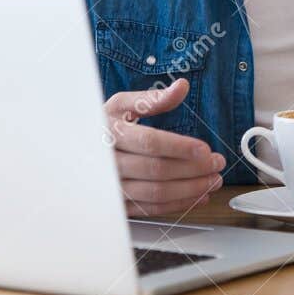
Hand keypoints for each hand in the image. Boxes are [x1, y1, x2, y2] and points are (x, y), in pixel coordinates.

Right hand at [104, 78, 225, 216]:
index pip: (150, 142)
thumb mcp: (121, 105)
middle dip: (193, 169)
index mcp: (111, 133)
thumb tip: (181, 87)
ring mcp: (112, 186)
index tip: (205, 150)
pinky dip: (179, 203)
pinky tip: (198, 195)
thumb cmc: (103, 125)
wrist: (75, 150)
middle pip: (157, 169)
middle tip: (218, 164)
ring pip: (156, 192)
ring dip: (191, 189)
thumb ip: (152, 98)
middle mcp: (109, 162)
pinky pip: (151, 207)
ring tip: (213, 180)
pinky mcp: (118, 203)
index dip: (180, 147)